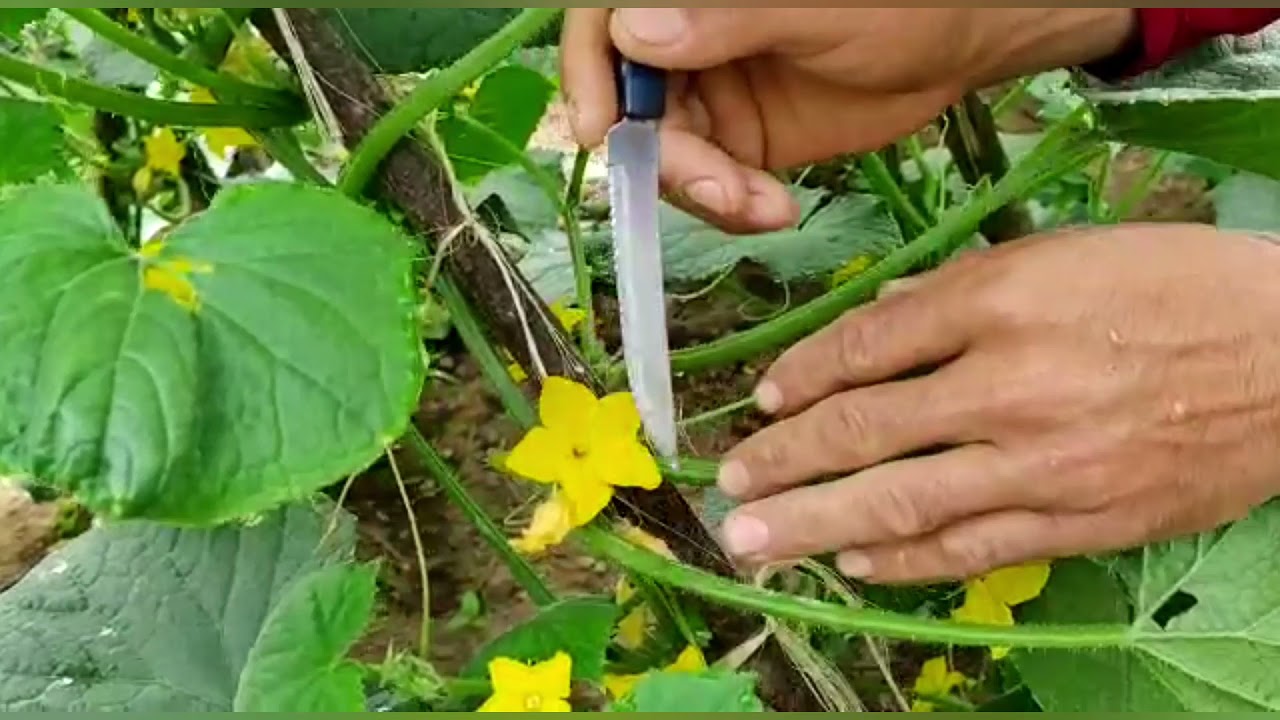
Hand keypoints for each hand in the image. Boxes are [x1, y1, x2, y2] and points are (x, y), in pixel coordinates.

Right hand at [560, 8, 1132, 232]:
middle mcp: (686, 40)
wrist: (966, 42)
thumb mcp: (817, 8)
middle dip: (665, 157)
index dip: (590, 74)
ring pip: (665, 154)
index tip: (603, 128)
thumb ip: (727, 20)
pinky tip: (771, 209)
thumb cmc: (903, 0)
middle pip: (629, 102)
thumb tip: (636, 31)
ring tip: (758, 205)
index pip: (604, 25)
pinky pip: (707, 184)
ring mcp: (710, 92)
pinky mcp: (740, 141)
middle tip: (716, 188)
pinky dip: (730, 207)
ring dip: (700, 191)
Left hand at [716, 225, 1279, 583]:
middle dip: (784, 460)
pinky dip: (905, 558)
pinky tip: (853, 561)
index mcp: (1001, 299)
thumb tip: (874, 326)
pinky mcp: (1081, 521)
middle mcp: (1010, 383)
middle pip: (865, 429)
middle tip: (727, 487)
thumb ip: (959, 293)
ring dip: (813, 525)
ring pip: (903, 501)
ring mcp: (1045, 462)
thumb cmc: (1177, 288)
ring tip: (752, 544)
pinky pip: (972, 548)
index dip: (801, 376)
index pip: (866, 344)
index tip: (762, 398)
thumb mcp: (1063, 255)